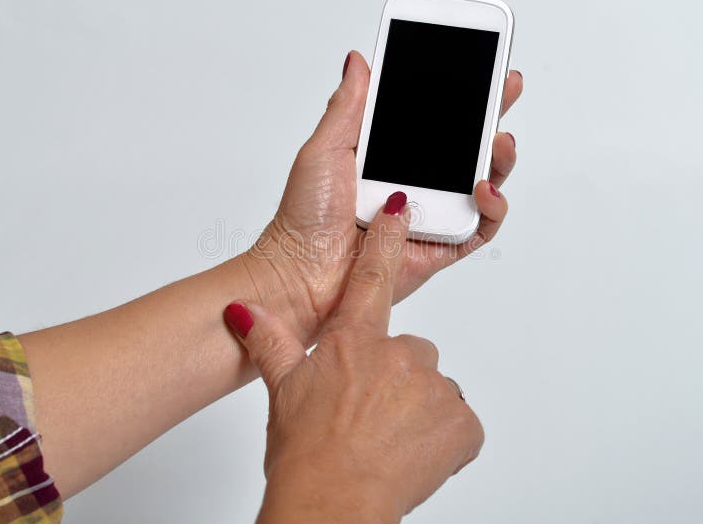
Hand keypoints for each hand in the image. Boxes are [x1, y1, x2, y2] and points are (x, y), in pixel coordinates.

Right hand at [226, 195, 483, 522]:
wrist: (333, 504)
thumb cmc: (307, 453)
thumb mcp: (283, 391)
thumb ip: (269, 341)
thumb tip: (242, 309)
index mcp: (355, 342)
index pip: (371, 278)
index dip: (383, 240)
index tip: (396, 209)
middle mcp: (399, 355)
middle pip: (410, 351)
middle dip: (396, 378)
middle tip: (369, 412)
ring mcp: (433, 387)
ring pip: (433, 389)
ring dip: (417, 410)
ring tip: (387, 439)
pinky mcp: (461, 422)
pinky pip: (459, 422)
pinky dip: (443, 437)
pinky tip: (413, 454)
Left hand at [241, 52, 522, 342]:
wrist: (303, 273)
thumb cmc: (304, 217)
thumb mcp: (324, 149)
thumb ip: (349, 106)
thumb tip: (359, 62)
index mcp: (388, 156)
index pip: (433, 119)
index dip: (459, 93)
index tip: (478, 65)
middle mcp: (413, 182)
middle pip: (466, 145)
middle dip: (491, 113)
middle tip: (506, 87)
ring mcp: (430, 213)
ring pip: (481, 182)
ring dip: (498, 158)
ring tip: (498, 140)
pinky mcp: (441, 246)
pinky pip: (481, 226)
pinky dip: (493, 207)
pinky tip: (484, 187)